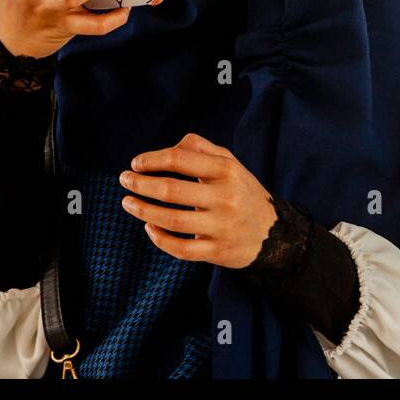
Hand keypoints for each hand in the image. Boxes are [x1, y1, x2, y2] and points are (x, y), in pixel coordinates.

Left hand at [119, 133, 276, 268]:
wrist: (274, 233)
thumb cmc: (242, 192)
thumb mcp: (230, 164)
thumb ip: (201, 149)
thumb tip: (168, 148)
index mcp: (227, 171)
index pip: (181, 159)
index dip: (153, 159)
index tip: (136, 163)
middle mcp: (225, 197)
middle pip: (172, 190)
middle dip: (141, 184)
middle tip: (124, 180)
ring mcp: (221, 226)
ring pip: (172, 220)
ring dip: (143, 210)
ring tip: (127, 203)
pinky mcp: (217, 251)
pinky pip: (181, 248)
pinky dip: (160, 239)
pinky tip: (148, 227)